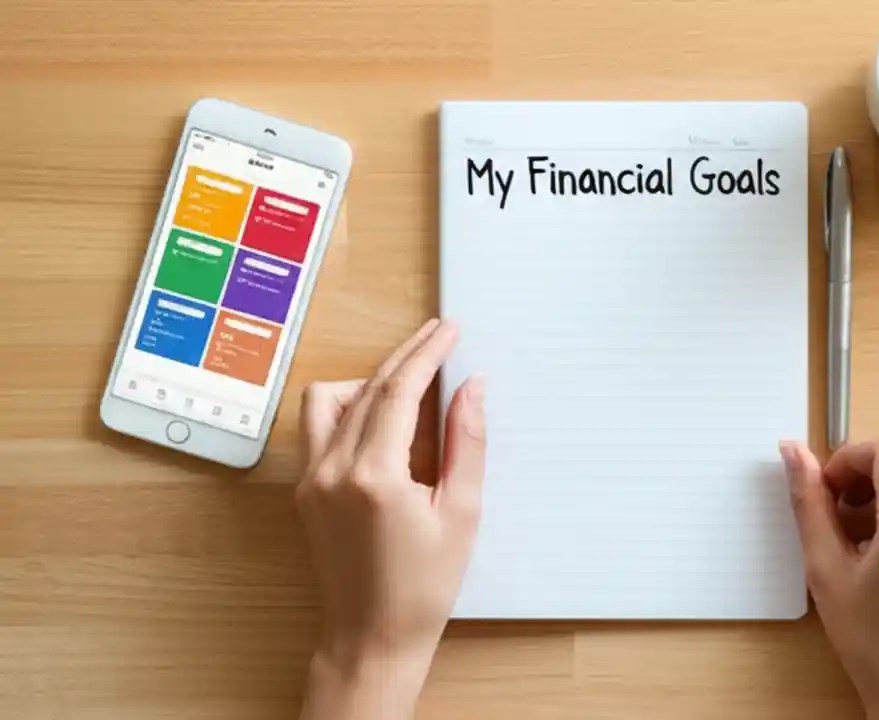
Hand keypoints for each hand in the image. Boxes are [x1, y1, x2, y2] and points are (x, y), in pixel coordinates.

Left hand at [296, 319, 485, 719]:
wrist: (371, 637)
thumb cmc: (423, 587)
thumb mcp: (461, 514)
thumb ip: (465, 443)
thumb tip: (471, 387)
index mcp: (374, 475)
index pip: (399, 391)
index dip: (428, 353)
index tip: (450, 330)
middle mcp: (332, 470)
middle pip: (367, 388)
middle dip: (406, 355)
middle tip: (438, 334)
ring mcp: (311, 480)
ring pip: (330, 401)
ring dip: (369, 380)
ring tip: (407, 383)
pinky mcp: (304, 492)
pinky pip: (320, 429)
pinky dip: (349, 409)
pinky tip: (379, 417)